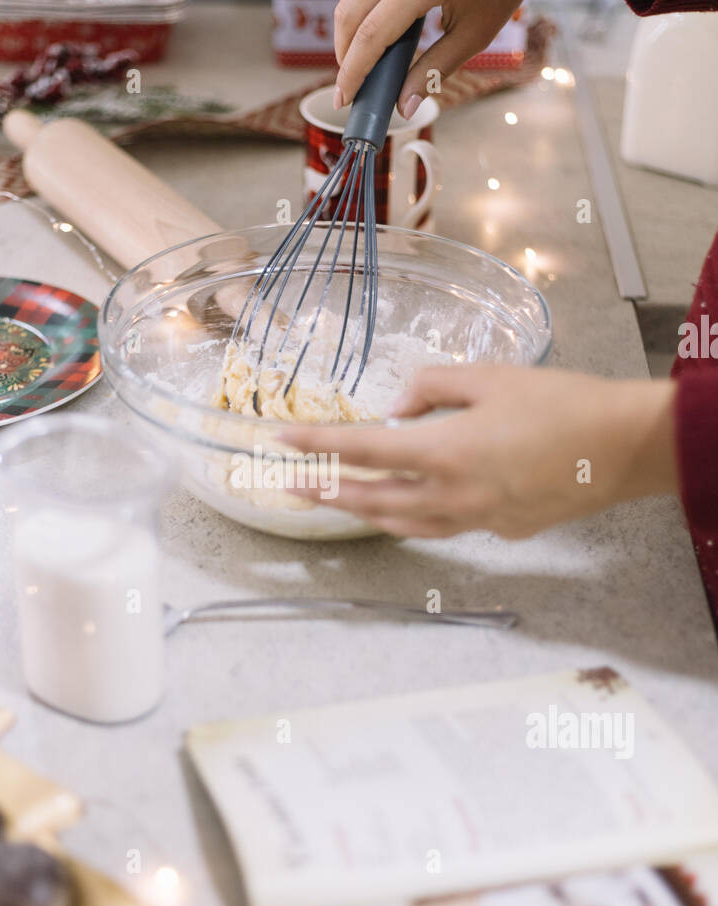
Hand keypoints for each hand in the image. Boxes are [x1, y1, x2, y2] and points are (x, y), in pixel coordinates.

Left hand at [280, 365, 677, 539]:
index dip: (318, 445)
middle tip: (292, 484)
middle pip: (372, 500)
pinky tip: (404, 507)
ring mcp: (475, 519)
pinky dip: (412, 517)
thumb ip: (431, 387)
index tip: (282, 441)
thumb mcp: (489, 376)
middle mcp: (451, 495)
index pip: (362, 449)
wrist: (622, 447)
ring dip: (363, 512)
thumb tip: (396, 406)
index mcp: (444, 451)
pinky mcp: (498, 529)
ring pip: (402, 524)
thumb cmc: (562, 403)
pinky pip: (441, 527)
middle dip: (327, 491)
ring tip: (336, 499)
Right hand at [333, 0, 662, 114]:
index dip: (353, 72)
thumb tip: (402, 107)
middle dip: (344, 52)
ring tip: (365, 52)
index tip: (344, 99)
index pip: (372, 34)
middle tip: (351, 80)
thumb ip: (432, 72)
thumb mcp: (473, 36)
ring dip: (350, 25)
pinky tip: (377, 16)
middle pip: (350, 12)